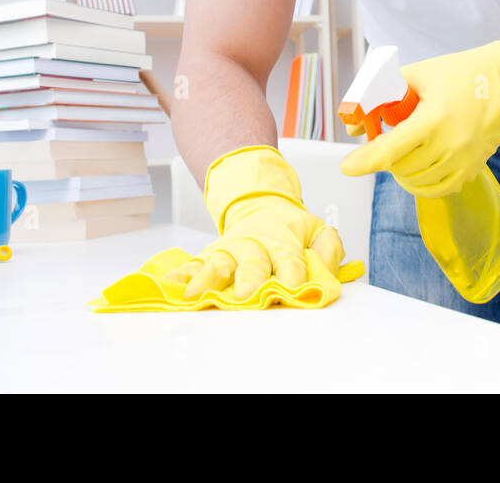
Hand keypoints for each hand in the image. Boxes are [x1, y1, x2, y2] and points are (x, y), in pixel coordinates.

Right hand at [161, 145, 344, 299]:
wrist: (259, 203)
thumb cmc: (289, 227)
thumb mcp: (318, 230)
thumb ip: (328, 251)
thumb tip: (328, 274)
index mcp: (284, 240)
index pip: (291, 260)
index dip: (292, 275)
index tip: (293, 290)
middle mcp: (255, 245)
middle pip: (252, 263)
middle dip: (249, 280)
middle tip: (246, 295)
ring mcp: (230, 250)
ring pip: (219, 264)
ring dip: (208, 279)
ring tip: (197, 294)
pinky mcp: (210, 254)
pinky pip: (194, 264)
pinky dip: (181, 274)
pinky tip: (170, 284)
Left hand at [340, 26, 499, 197]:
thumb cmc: (458, 75)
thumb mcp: (416, 75)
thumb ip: (380, 97)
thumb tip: (356, 127)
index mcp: (434, 118)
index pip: (391, 149)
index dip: (365, 161)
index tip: (346, 166)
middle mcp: (450, 145)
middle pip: (399, 167)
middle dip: (384, 157)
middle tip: (385, 139)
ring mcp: (463, 162)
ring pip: (415, 181)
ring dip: (400, 169)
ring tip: (404, 147)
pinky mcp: (471, 171)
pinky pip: (435, 189)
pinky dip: (419, 181)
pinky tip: (418, 164)